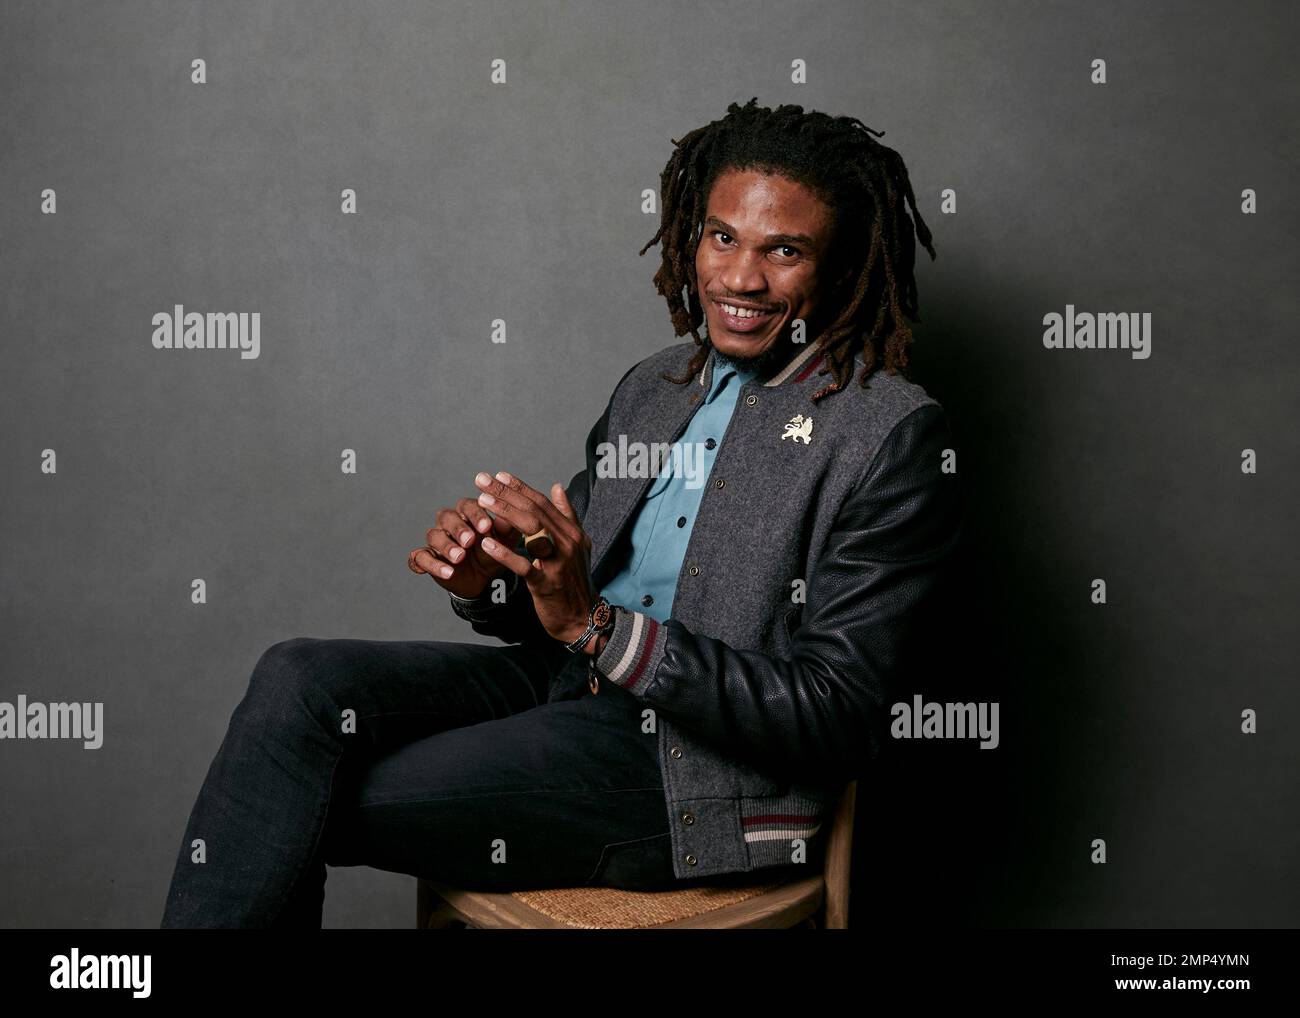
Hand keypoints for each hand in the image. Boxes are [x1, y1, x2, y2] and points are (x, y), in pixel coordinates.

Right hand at [407, 496, 518, 599]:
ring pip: (434, 536)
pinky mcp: (426, 557)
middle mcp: (449, 523)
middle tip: (470, 541)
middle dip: (458, 528)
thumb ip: (506, 529)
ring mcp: (436, 540)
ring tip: (460, 557)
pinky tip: (447, 572)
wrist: (483, 578)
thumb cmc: (493, 552)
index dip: (475, 515)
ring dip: (446, 546)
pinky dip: (432, 564)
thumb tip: (508, 517)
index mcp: (467, 513)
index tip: (487, 527)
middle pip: (447, 517)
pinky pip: (421, 558)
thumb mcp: (504, 542)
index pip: (467, 505)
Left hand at [471, 469, 597, 647]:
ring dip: (504, 514)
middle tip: (481, 481)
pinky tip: (486, 543)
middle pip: (534, 511)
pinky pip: (524, 565)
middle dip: (506, 494)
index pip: (542, 502)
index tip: (498, 475)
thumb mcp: (576, 544)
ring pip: (530, 531)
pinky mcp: (547, 584)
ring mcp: (558, 563)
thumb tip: (557, 487)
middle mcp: (567, 543)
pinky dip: (504, 553)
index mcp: (571, 532)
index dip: (520, 487)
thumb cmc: (573, 580)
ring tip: (481, 502)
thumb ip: (566, 515)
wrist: (582, 618)